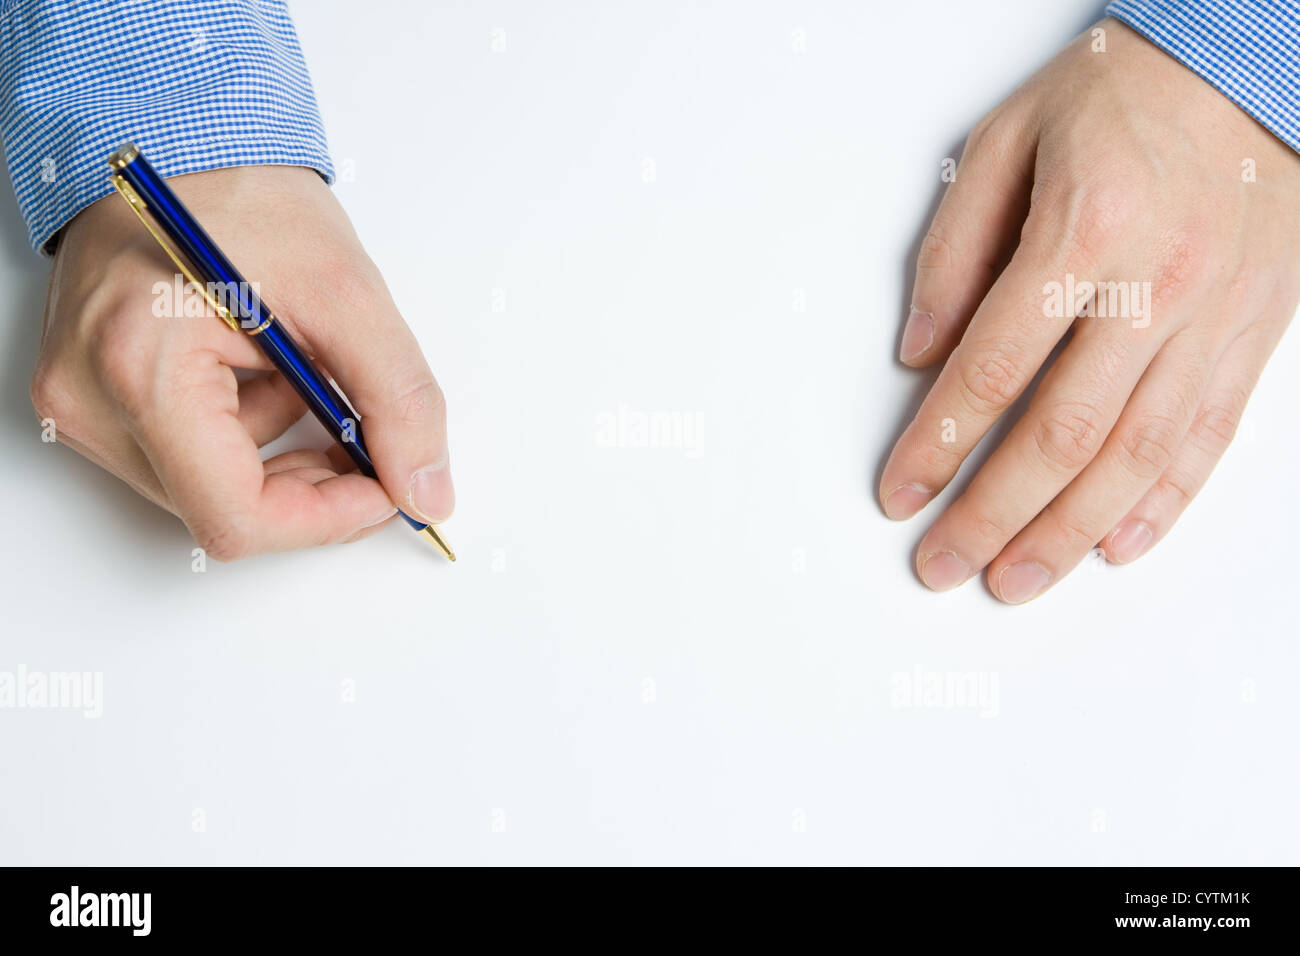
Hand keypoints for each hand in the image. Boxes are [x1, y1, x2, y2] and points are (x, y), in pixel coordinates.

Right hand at [31, 165, 453, 559]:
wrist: (178, 145)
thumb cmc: (242, 196)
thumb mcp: (347, 294)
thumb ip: (399, 402)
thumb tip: (424, 490)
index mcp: (140, 368)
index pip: (236, 516)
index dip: (325, 520)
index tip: (383, 489)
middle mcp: (89, 399)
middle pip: (223, 511)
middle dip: (310, 483)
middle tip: (362, 432)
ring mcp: (80, 403)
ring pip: (209, 492)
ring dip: (279, 452)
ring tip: (297, 373)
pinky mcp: (90, 399)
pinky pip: (185, 460)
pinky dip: (245, 434)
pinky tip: (262, 374)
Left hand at [880, 19, 1299, 602]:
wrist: (1252, 64)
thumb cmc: (1122, 95)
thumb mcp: (1006, 142)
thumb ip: (954, 252)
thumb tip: (919, 352)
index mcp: (1085, 232)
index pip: (991, 371)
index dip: (937, 446)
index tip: (900, 494)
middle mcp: (1159, 285)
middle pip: (1064, 435)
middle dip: (994, 515)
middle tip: (944, 565)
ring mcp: (1217, 316)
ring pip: (1139, 456)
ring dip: (1069, 533)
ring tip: (1015, 579)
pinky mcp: (1256, 332)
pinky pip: (1210, 437)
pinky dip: (1163, 503)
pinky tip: (1115, 545)